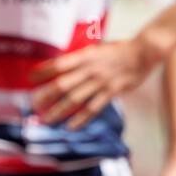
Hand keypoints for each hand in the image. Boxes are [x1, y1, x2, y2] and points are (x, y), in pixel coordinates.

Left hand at [29, 38, 152, 128]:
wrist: (144, 51)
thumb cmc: (121, 49)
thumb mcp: (99, 48)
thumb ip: (84, 57)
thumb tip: (66, 67)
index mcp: (87, 55)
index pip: (60, 64)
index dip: (44, 70)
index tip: (31, 77)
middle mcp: (92, 68)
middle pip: (63, 84)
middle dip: (46, 95)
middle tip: (34, 104)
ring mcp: (102, 81)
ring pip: (75, 99)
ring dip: (59, 111)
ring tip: (46, 119)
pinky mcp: (112, 91)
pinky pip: (93, 108)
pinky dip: (81, 119)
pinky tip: (70, 126)